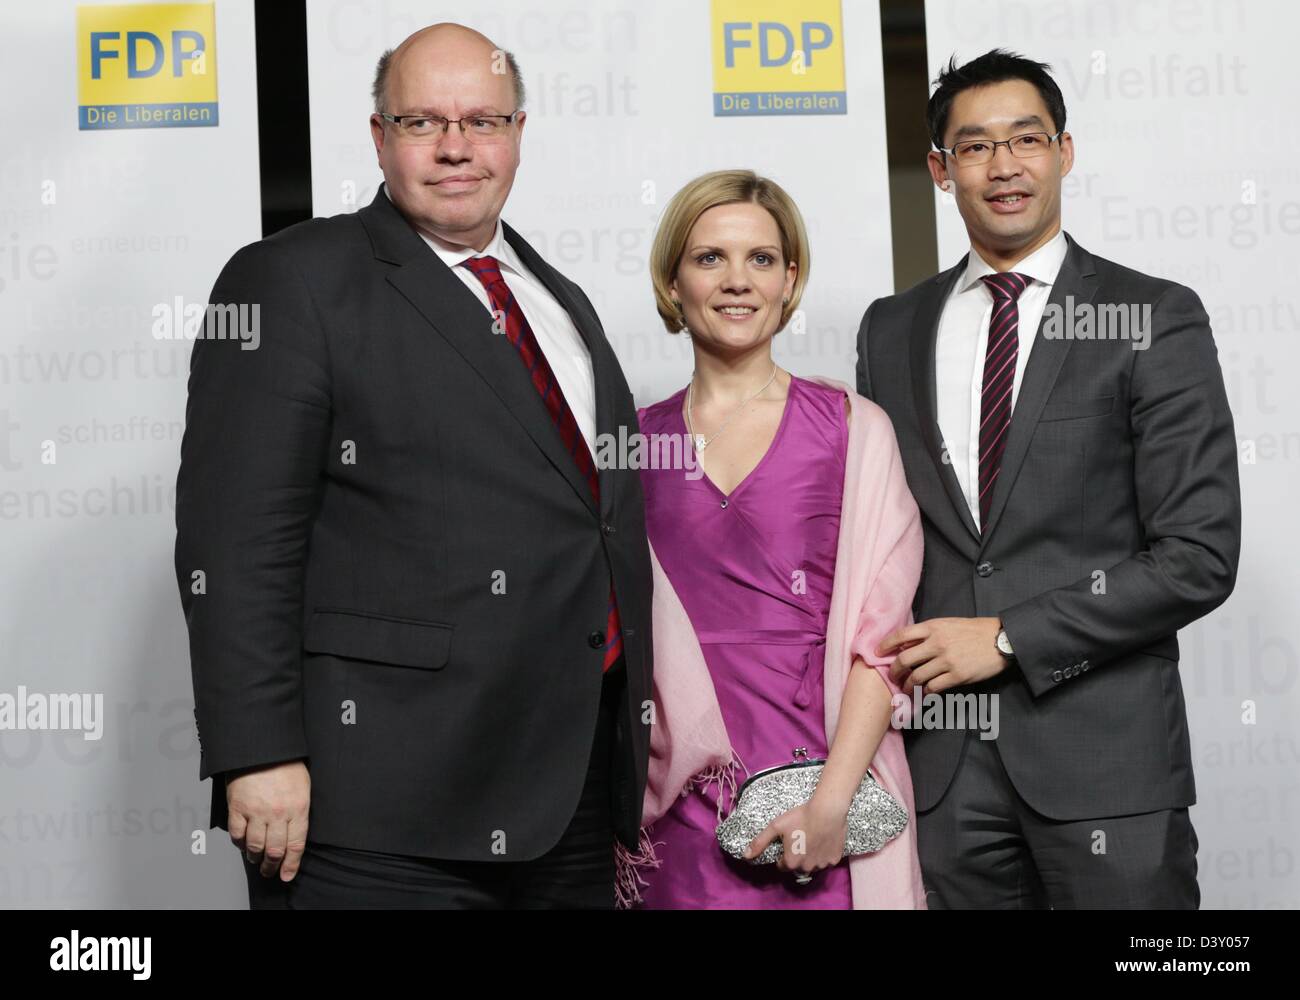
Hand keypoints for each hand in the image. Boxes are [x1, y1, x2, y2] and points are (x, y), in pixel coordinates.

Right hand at [226, 759, 310, 880]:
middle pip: (275, 850)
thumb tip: (295, 834)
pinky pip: (237, 834)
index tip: (287, 875)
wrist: (262, 747)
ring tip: (255, 859)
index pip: (296, 845)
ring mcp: (256, 811)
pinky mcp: (238, 808)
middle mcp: (278, 812)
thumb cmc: (286, 764)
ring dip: (255, 857)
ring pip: (254, 846)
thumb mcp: (304, 786)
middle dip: (272, 866)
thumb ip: (300, 811)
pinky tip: (243, 844)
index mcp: (298, 807)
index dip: (291, 864)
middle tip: (270, 871)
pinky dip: (239, 844)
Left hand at [744, 799, 846, 876]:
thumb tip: (746, 856)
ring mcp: (822, 865)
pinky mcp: (835, 859)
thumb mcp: (776, 827)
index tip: (786, 844)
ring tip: (811, 840)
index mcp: (791, 862)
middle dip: (796, 857)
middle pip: (798, 866)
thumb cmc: (800, 817)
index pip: (782, 865)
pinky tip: (822, 841)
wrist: (827, 810)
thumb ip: (760, 842)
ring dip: (810, 857)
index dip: (782, 855)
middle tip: (799, 840)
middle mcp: (807, 868)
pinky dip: (824, 854)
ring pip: (813, 865)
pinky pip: (827, 860)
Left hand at [877, 617, 1007, 693]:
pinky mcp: (957, 676)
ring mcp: (946, 660)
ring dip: (908, 685)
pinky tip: (924, 694)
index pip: (901, 635)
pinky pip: (933, 687)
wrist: (1000, 639)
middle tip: (892, 677)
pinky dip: (926, 692)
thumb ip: (929, 633)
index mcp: (934, 627)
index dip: (886, 644)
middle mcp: (937, 643)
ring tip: (907, 688)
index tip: (877, 652)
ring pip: (917, 676)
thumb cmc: (974, 631)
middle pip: (904, 659)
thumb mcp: (949, 624)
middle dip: (894, 670)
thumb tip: (908, 644)